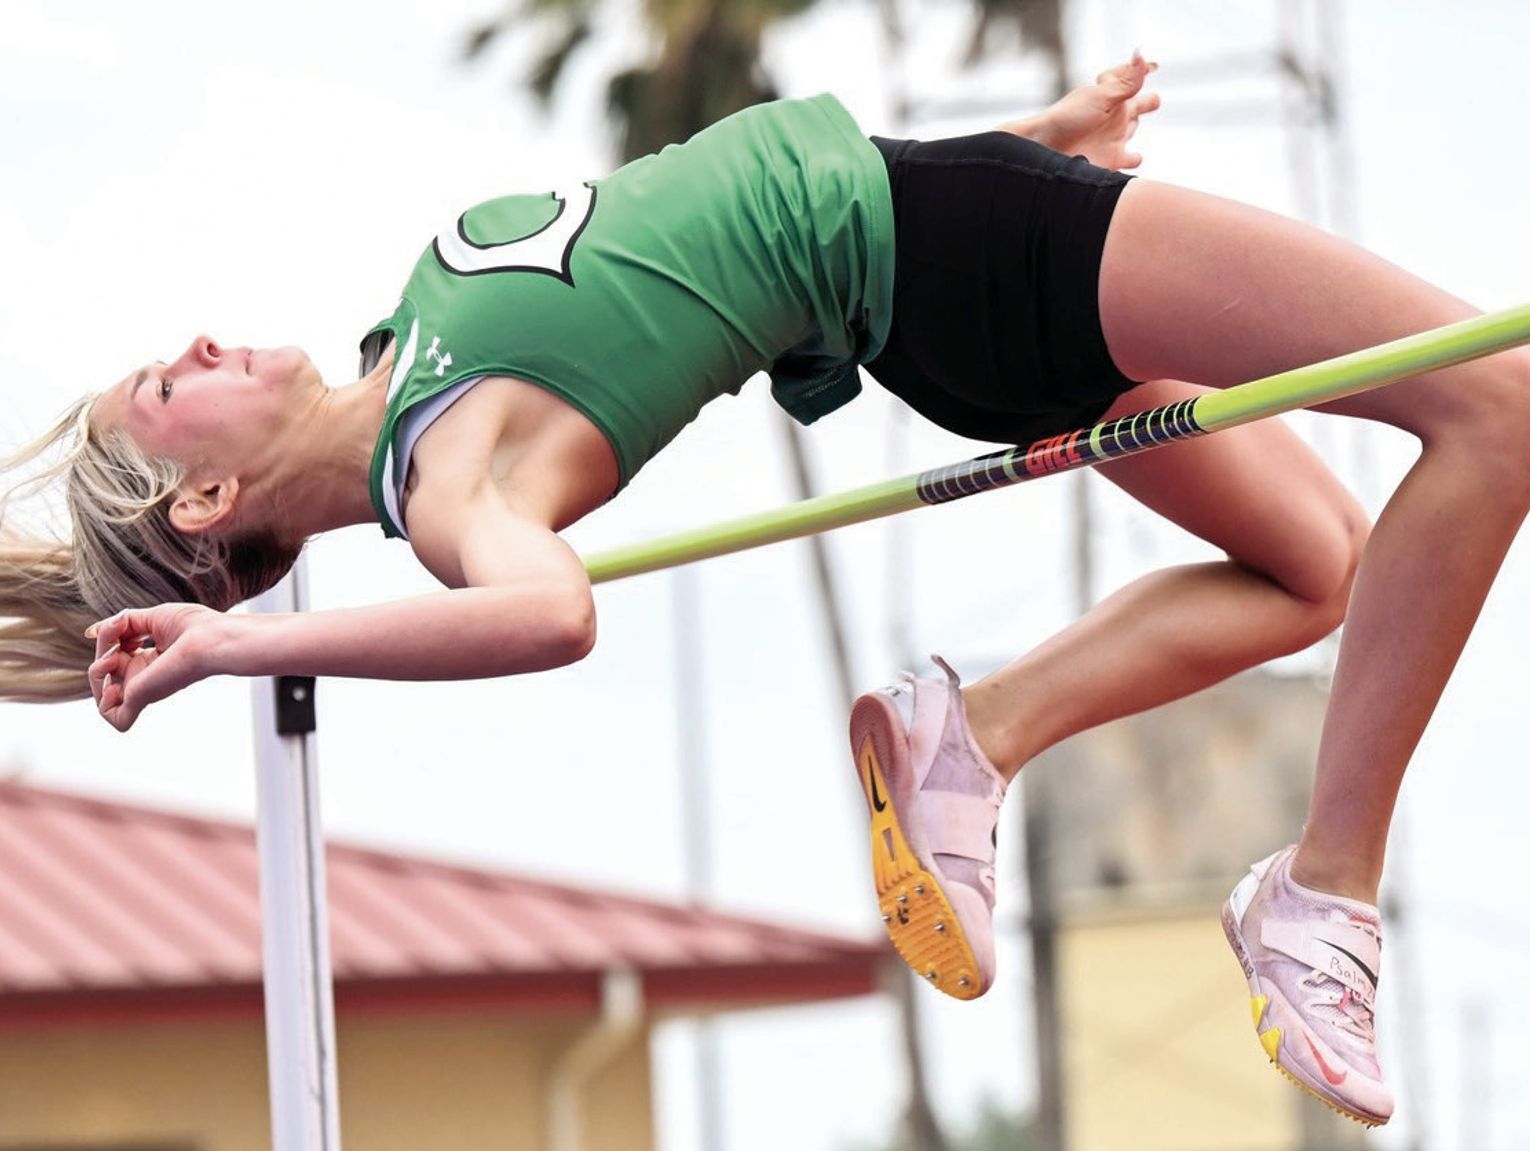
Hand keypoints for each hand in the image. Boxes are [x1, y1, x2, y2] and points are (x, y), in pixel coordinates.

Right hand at [87, 603, 227, 731]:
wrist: (210, 639)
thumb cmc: (193, 626)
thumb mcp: (150, 618)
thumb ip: (120, 625)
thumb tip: (91, 632)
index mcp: (150, 660)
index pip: (114, 654)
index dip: (108, 638)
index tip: (119, 623)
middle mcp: (145, 677)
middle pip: (105, 668)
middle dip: (102, 648)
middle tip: (115, 635)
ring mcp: (143, 689)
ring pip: (102, 690)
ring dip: (96, 671)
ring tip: (112, 658)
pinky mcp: (142, 699)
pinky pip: (112, 716)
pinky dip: (103, 702)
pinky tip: (113, 687)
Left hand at [1003, 50, 1160, 169]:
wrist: (1045, 151)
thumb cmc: (1068, 119)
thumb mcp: (1102, 97)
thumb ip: (1127, 81)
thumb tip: (1141, 53)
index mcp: (1112, 98)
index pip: (1129, 79)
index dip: (1141, 71)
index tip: (1155, 66)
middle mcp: (1113, 117)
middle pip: (1135, 106)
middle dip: (1145, 103)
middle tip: (1154, 100)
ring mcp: (1112, 139)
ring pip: (1131, 131)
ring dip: (1135, 129)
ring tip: (1135, 125)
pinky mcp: (1111, 160)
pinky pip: (1131, 160)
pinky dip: (1135, 160)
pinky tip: (1136, 160)